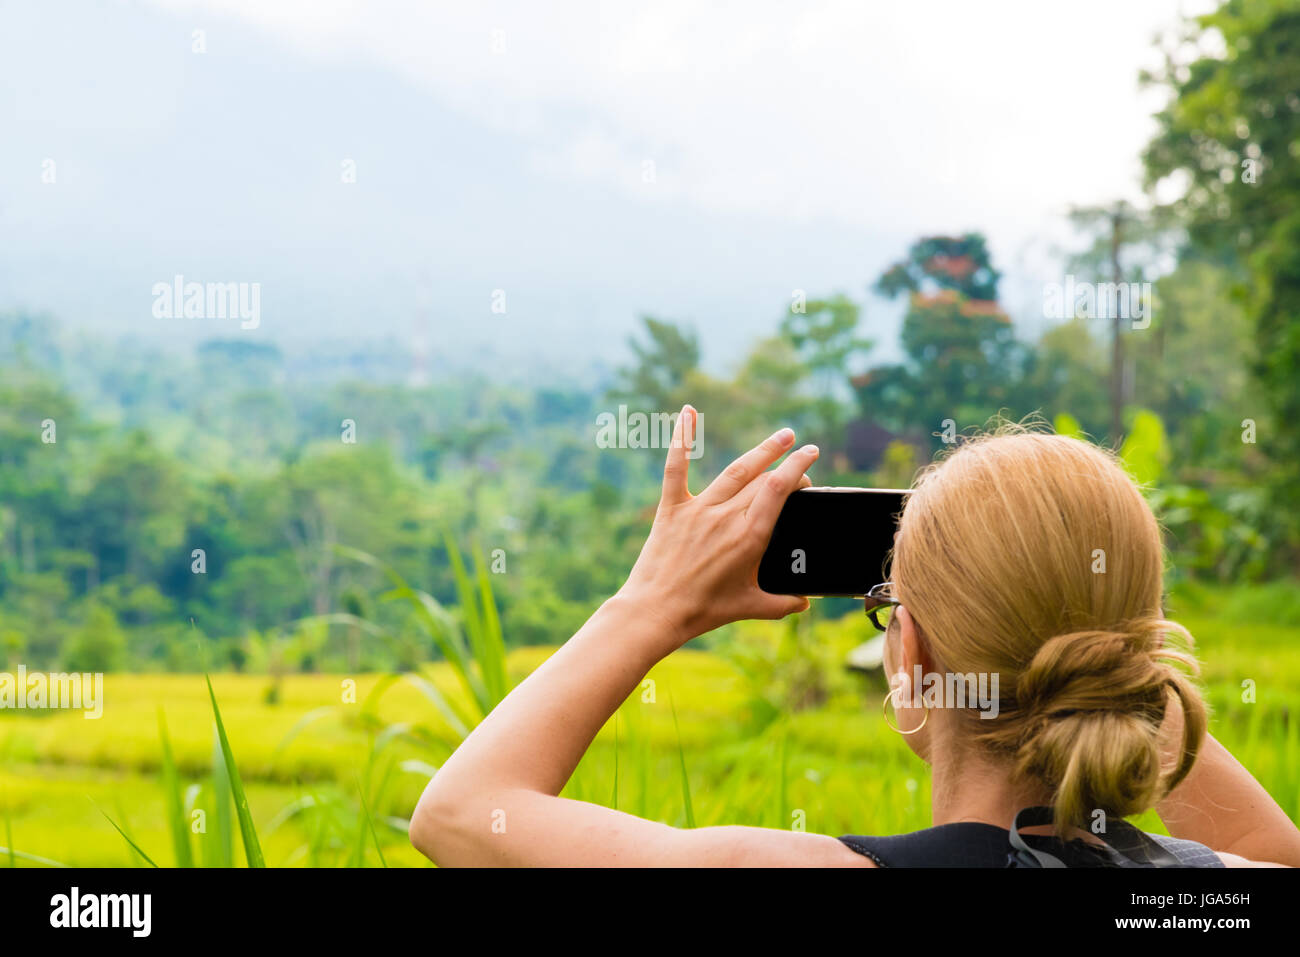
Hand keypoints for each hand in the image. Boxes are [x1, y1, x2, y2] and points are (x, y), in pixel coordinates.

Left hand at [614, 405, 818, 649]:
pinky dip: (681, 438)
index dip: (798, 467)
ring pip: (735, 470)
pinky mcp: (672, 509)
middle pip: (762, 478)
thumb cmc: (704, 611)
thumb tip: (805, 603)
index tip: (810, 455)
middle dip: (785, 463)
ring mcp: (698, 509)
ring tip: (781, 436)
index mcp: (750, 537)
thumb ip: (782, 603)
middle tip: (798, 454)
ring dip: (760, 450)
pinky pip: (677, 468)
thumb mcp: (750, 607)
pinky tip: (687, 411)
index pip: (780, 489)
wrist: (656, 611)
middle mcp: (726, 516)